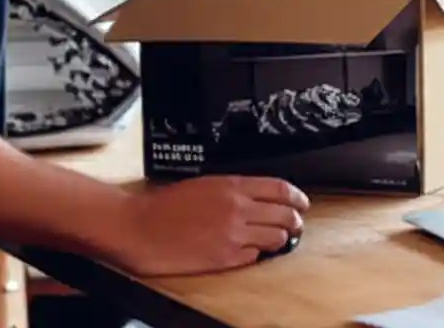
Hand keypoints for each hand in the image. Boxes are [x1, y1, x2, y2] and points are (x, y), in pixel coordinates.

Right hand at [108, 176, 309, 276]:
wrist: (141, 227)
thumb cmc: (165, 206)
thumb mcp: (204, 184)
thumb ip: (234, 190)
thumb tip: (257, 197)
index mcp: (233, 186)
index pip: (281, 189)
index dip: (297, 197)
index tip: (302, 202)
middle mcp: (239, 210)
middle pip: (285, 215)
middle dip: (295, 221)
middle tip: (296, 224)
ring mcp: (234, 236)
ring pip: (276, 239)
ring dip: (280, 239)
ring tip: (277, 239)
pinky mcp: (226, 259)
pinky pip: (255, 257)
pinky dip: (257, 254)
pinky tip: (251, 251)